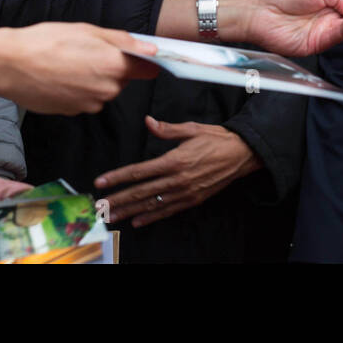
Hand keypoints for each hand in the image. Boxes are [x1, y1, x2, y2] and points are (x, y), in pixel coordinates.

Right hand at [0, 23, 159, 113]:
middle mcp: (106, 91)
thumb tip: (150, 49)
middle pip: (122, 79)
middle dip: (111, 66)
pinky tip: (59, 75)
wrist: (8, 65)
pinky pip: (85, 98)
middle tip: (85, 50)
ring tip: (67, 62)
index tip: (137, 55)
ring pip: (102, 89)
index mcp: (114, 66)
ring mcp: (89, 104)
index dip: (143, 60)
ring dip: (93, 78)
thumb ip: (122, 41)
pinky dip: (77, 88)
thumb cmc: (45, 42)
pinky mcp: (72, 112)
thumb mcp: (87, 31)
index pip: (147, 69)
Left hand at [93, 117, 259, 226]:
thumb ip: (167, 129)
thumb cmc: (216, 138)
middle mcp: (177, 179)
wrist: (242, 155)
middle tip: (100, 207)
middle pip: (141, 192)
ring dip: (130, 211)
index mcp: (174, 160)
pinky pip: (168, 211)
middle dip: (118, 199)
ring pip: (152, 204)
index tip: (101, 182)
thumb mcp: (192, 129)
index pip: (139, 171)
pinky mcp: (193, 200)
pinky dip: (152, 217)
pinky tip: (137, 221)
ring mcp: (185, 192)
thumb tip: (148, 121)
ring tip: (112, 217)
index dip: (118, 177)